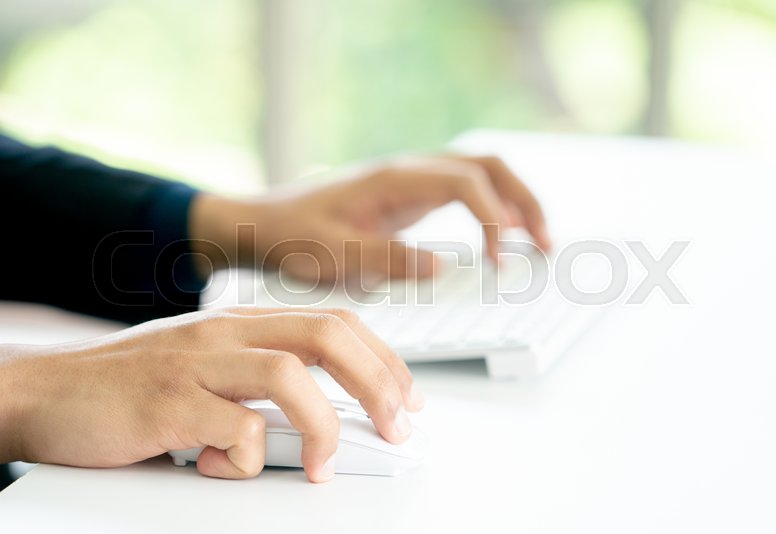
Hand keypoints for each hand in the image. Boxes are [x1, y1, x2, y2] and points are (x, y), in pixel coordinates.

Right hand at [0, 307, 422, 482]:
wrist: (49, 391)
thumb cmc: (132, 384)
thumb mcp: (206, 366)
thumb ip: (260, 378)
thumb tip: (325, 416)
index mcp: (240, 322)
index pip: (333, 322)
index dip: (382, 358)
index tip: (407, 397)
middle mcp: (224, 333)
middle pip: (326, 336)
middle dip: (377, 382)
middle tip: (397, 426)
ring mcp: (196, 363)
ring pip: (288, 376)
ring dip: (322, 426)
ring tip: (323, 464)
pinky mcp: (166, 402)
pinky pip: (232, 428)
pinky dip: (245, 459)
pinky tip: (227, 468)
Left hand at [191, 154, 549, 281]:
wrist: (263, 224)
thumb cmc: (292, 237)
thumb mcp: (333, 256)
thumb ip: (387, 260)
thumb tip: (442, 266)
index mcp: (393, 180)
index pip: (465, 183)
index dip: (492, 218)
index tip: (501, 259)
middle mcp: (409, 172)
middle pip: (487, 166)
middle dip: (523, 200)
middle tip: (545, 243)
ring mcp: (412, 181)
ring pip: (482, 174)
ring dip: (515, 201)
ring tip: (537, 241)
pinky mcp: (410, 197)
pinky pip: (465, 191)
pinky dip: (493, 209)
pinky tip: (501, 237)